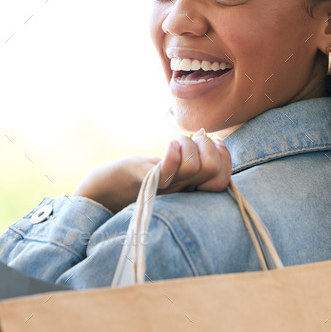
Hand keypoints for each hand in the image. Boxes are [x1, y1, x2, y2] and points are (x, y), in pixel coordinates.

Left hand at [70, 129, 231, 213]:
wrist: (105, 189)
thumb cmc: (140, 175)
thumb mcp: (172, 166)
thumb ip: (193, 158)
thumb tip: (213, 140)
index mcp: (192, 189)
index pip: (223, 179)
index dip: (224, 157)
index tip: (213, 143)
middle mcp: (182, 192)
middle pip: (213, 169)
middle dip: (206, 146)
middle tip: (191, 140)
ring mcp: (166, 189)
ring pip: (195, 166)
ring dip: (186, 143)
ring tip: (174, 143)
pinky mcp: (146, 182)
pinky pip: (167, 172)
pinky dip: (172, 153)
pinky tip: (170, 145)